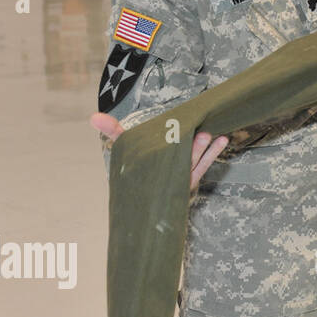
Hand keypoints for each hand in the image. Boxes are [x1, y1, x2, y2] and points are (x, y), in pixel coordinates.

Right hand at [90, 112, 227, 190]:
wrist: (152, 200)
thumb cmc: (140, 168)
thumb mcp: (126, 147)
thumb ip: (113, 131)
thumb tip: (93, 116)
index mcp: (144, 165)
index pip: (140, 150)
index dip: (142, 141)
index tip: (157, 130)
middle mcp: (161, 173)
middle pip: (172, 160)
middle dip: (184, 148)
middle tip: (195, 134)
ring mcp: (177, 177)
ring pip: (189, 163)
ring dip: (200, 150)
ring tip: (207, 135)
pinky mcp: (191, 179)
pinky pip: (203, 165)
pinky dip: (213, 153)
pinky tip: (223, 140)